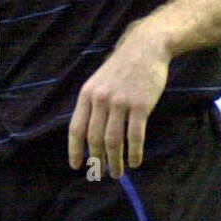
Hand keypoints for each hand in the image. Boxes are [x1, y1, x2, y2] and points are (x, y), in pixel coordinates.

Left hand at [68, 23, 169, 177]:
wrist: (146, 47)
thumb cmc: (122, 67)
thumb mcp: (99, 81)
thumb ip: (93, 104)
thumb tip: (89, 135)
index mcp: (87, 94)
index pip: (76, 128)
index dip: (75, 150)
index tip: (76, 166)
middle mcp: (100, 99)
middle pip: (95, 138)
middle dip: (97, 160)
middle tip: (100, 173)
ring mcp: (120, 102)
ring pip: (114, 141)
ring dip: (115, 161)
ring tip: (117, 173)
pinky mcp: (141, 105)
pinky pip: (135, 136)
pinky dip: (134, 152)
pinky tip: (135, 162)